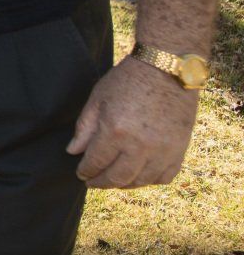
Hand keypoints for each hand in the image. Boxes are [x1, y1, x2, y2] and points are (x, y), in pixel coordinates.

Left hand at [67, 58, 199, 187]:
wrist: (166, 70)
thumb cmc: (127, 80)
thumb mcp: (98, 99)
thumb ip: (84, 128)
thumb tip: (73, 151)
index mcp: (116, 131)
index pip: (96, 162)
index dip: (86, 171)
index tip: (80, 174)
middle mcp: (141, 146)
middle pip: (118, 177)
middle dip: (101, 182)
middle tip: (93, 182)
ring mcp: (163, 150)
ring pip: (141, 181)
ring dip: (124, 184)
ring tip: (113, 180)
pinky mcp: (180, 150)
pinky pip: (164, 177)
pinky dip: (150, 180)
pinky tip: (139, 175)